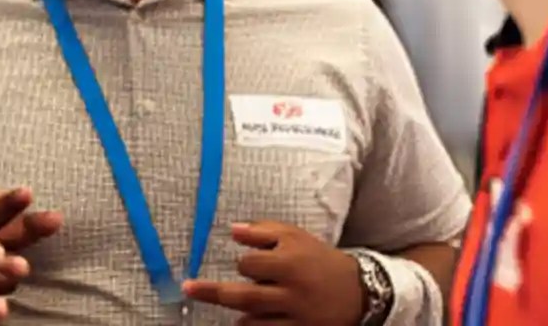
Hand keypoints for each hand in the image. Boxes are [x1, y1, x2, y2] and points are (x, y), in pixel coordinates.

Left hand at [182, 221, 364, 325]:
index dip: (245, 262)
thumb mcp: (296, 237)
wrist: (358, 291)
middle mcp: (292, 292)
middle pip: (244, 297)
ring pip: (252, 320)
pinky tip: (252, 319)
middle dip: (211, 292)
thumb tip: (232, 230)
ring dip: (241, 312)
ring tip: (246, 304)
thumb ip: (263, 232)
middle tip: (188, 287)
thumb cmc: (319, 260)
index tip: (248, 263)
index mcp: (291, 262)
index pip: (250, 264)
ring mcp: (296, 317)